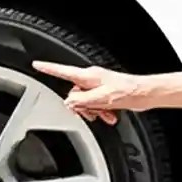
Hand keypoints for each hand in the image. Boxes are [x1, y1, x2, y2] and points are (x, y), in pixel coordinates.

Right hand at [31, 61, 149, 123]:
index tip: (37, 65)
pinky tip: (109, 116)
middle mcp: (92, 79)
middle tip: (91, 112)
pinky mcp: (106, 93)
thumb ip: (82, 101)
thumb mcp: (101, 99)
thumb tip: (70, 103)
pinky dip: (101, 112)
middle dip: (81, 106)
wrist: (144, 94)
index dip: (48, 68)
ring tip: (105, 115)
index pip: (62, 71)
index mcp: (88, 76)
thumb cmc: (128, 92)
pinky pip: (96, 104)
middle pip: (74, 93)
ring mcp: (99, 86)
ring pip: (85, 101)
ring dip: (94, 111)